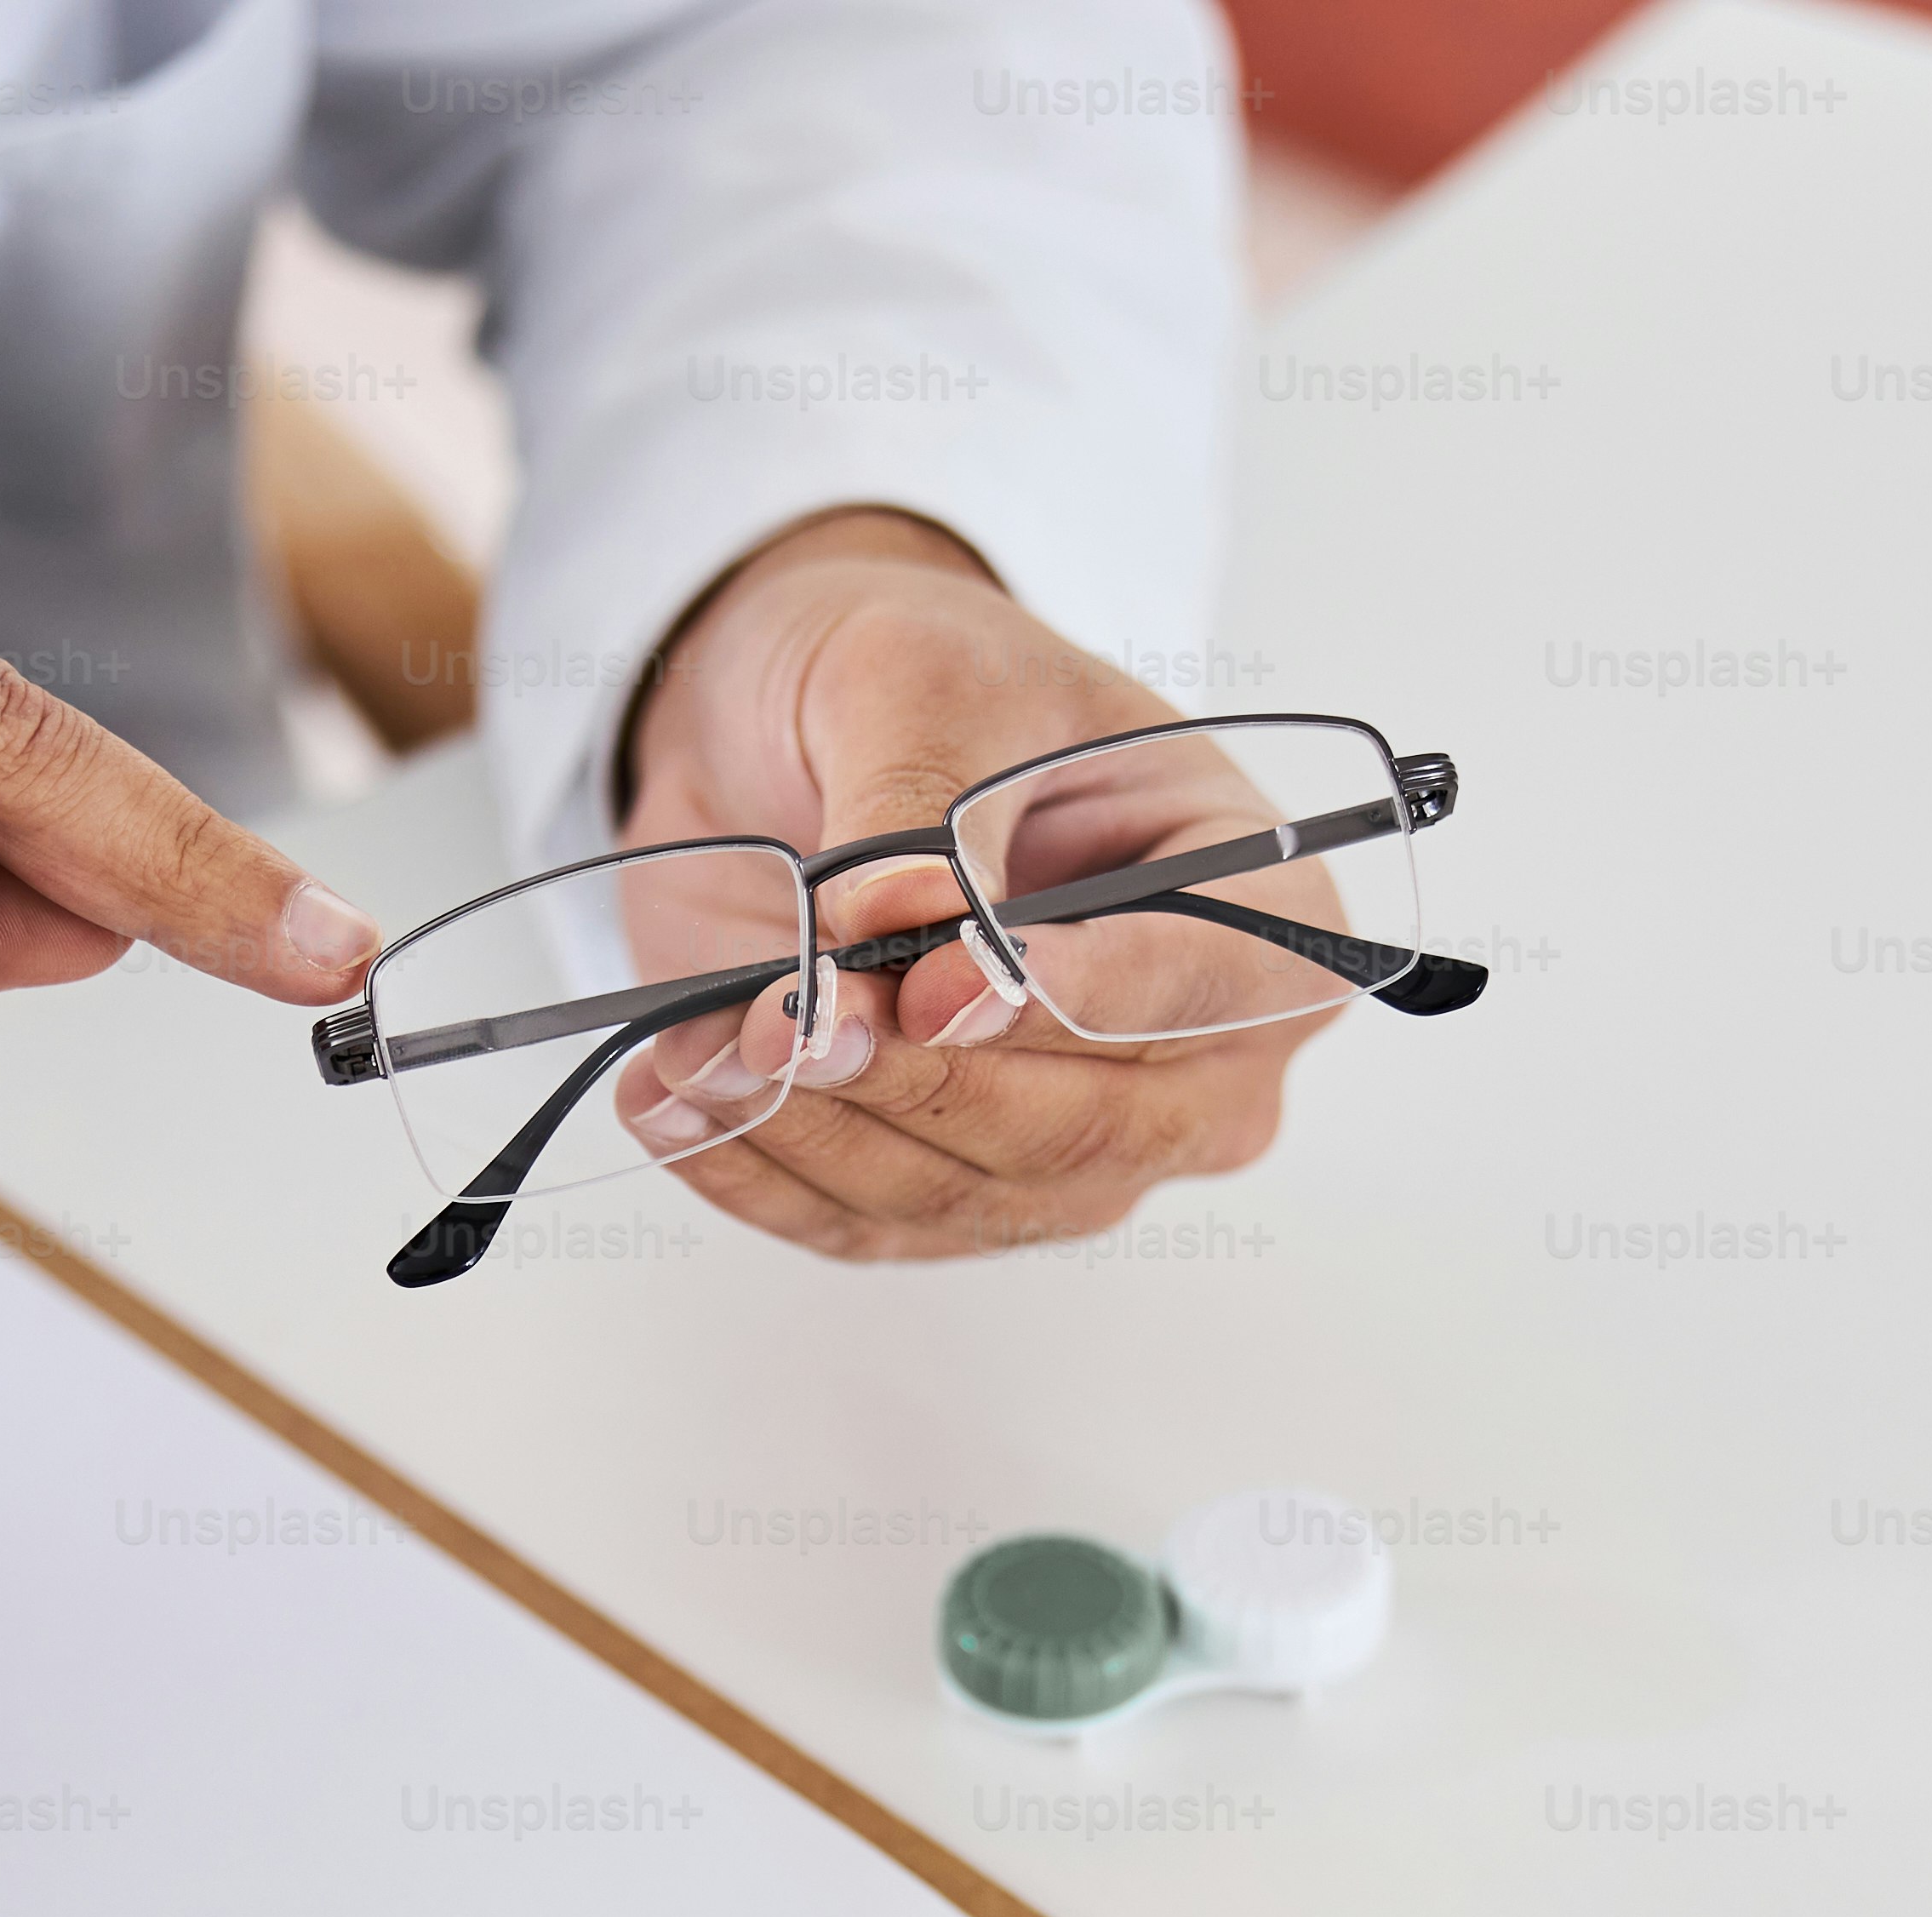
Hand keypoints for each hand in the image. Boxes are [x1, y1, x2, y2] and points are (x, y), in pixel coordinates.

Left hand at [610, 512, 1314, 1260]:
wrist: (799, 725)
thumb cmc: (915, 679)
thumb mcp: (920, 681)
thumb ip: (923, 812)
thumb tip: (912, 934)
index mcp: (1257, 898)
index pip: (1214, 986)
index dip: (1086, 1001)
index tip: (947, 986)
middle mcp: (1197, 1052)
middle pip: (1086, 1128)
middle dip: (918, 1080)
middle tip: (788, 1010)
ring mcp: (1082, 1140)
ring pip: (964, 1190)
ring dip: (815, 1126)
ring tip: (700, 1041)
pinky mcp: (953, 1184)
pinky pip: (865, 1223)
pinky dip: (757, 1169)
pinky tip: (674, 1100)